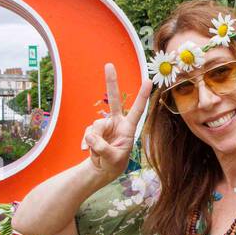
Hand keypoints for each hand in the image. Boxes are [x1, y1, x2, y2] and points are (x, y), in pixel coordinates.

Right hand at [83, 63, 152, 179]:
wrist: (102, 169)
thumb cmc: (114, 164)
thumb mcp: (113, 158)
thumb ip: (103, 148)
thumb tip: (91, 136)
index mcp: (128, 128)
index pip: (137, 110)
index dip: (142, 96)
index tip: (149, 81)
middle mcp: (116, 122)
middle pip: (113, 99)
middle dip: (111, 82)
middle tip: (109, 65)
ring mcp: (104, 125)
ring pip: (96, 124)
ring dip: (96, 140)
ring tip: (99, 151)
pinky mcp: (93, 130)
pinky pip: (87, 132)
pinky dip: (87, 142)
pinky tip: (87, 150)